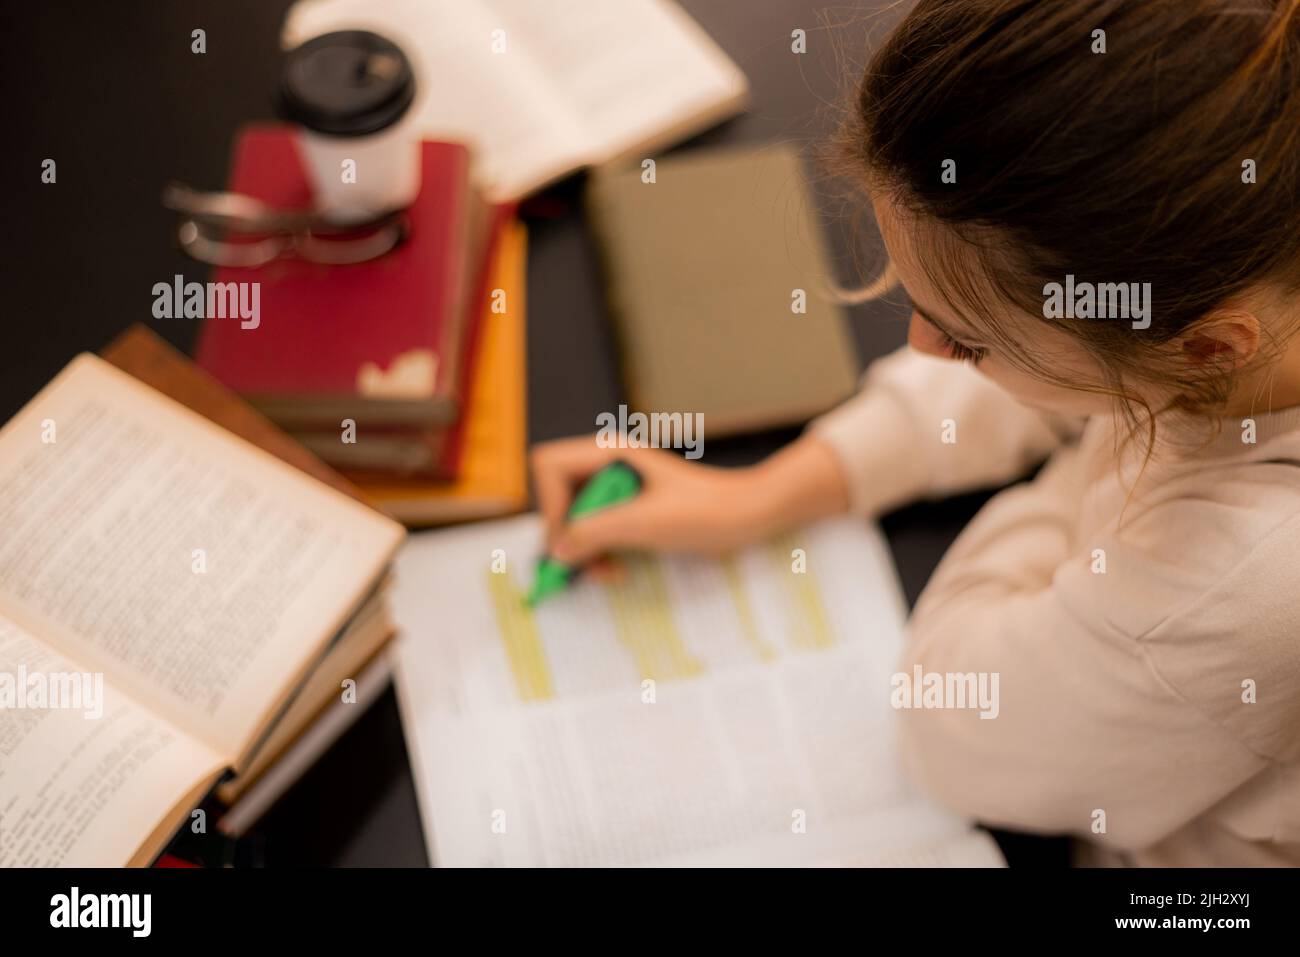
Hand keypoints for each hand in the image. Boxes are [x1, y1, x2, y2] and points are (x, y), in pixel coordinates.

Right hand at [530, 438, 770, 563]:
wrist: (746, 517)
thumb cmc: (703, 511)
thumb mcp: (643, 523)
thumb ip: (593, 532)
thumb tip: (555, 551)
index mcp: (607, 451)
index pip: (549, 466)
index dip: (551, 504)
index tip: (570, 538)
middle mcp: (605, 464)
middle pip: (556, 496)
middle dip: (566, 535)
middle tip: (581, 568)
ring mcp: (615, 488)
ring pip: (573, 519)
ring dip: (582, 551)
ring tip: (606, 573)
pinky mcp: (626, 510)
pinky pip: (594, 531)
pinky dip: (598, 553)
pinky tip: (617, 569)